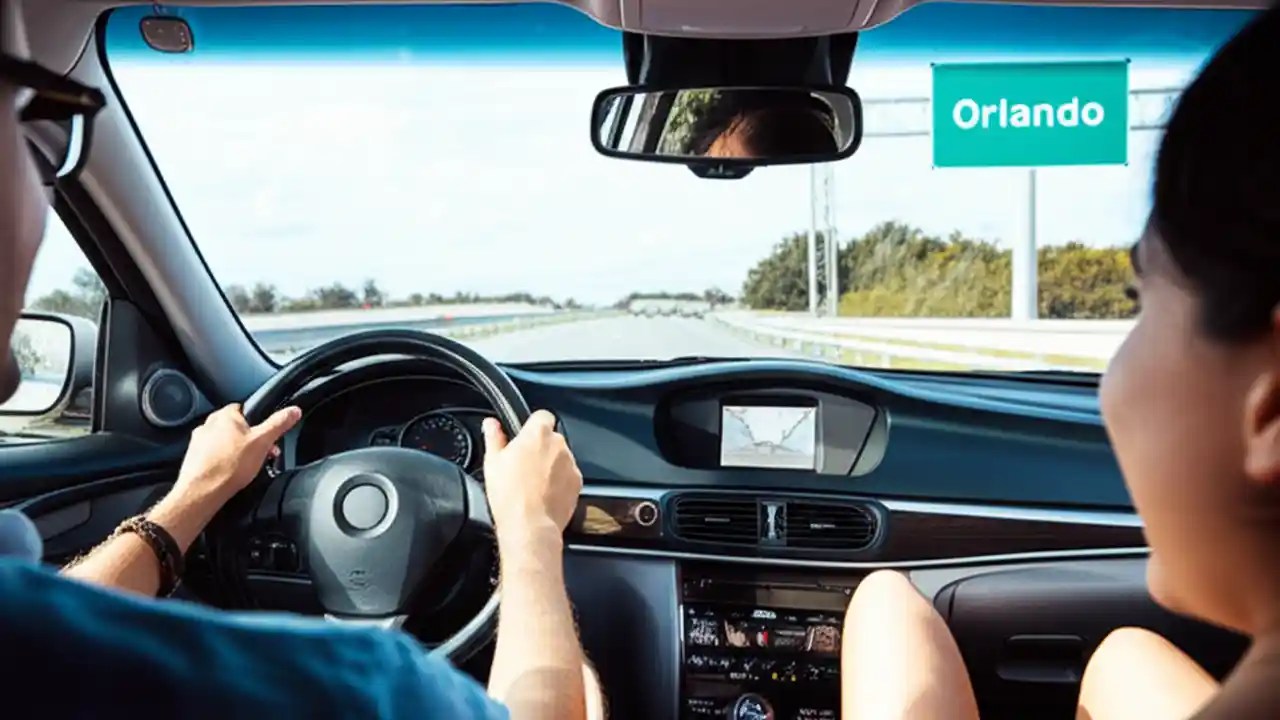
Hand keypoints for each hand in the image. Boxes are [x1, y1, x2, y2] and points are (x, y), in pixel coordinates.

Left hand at [172, 403, 301, 507]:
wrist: (203, 491)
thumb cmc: (230, 466)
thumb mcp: (263, 442)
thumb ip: (279, 424)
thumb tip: (293, 411)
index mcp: (225, 415)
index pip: (245, 410)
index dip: (258, 424)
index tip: (265, 436)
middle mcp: (208, 425)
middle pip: (236, 428)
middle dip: (249, 441)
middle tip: (259, 454)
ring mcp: (198, 441)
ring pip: (224, 442)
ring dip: (236, 451)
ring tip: (245, 467)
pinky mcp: (194, 458)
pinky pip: (214, 456)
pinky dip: (222, 462)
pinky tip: (230, 473)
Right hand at [482, 410, 582, 541]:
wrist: (530, 526)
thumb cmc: (510, 495)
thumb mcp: (492, 462)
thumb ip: (494, 437)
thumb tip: (491, 424)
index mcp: (537, 434)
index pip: (542, 415)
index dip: (532, 424)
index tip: (524, 436)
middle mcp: (558, 445)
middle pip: (551, 438)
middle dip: (540, 447)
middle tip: (523, 464)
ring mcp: (571, 464)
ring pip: (561, 457)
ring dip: (551, 464)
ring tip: (532, 483)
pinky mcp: (578, 483)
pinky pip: (568, 476)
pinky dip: (559, 481)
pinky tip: (543, 493)